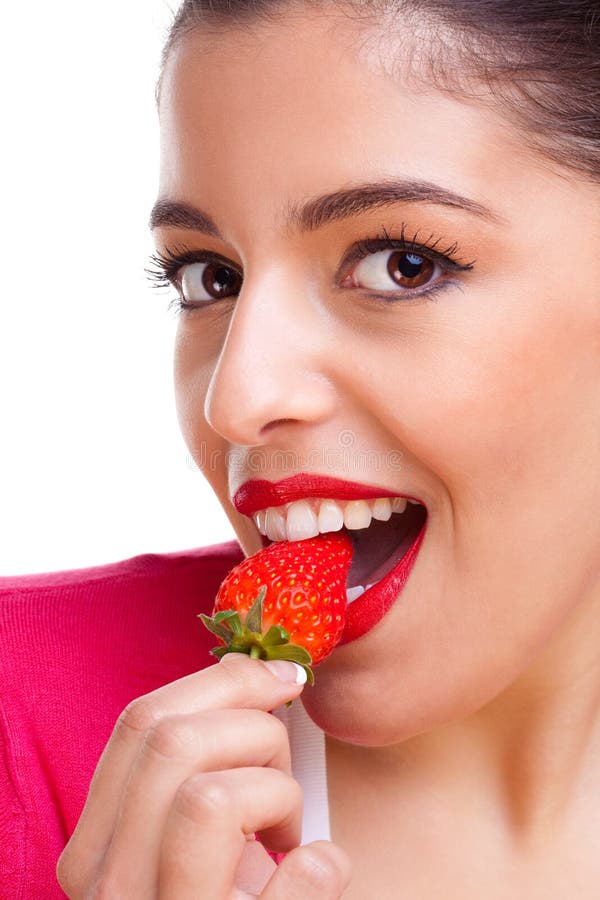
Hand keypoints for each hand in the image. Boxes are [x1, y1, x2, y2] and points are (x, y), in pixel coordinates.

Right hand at [56, 654, 350, 897]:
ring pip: (206, 796)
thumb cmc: (226, 896)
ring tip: (291, 831)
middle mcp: (109, 887)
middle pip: (170, 742)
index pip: (141, 722)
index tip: (283, 678)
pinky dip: (319, 865)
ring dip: (276, 794)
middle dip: (252, 729)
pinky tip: (320, 870)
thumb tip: (256, 674)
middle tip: (285, 769)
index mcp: (97, 843)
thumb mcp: (195, 831)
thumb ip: (201, 764)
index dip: (222, 681)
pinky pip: (285, 882)